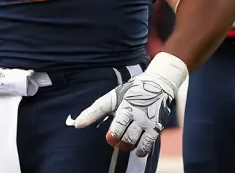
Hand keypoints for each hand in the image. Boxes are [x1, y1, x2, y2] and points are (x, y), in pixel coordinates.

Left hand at [68, 53, 186, 157]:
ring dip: (131, 146)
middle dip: (122, 141)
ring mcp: (149, 122)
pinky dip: (143, 148)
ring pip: (140, 140)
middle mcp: (139, 115)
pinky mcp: (158, 127)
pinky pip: (150, 142)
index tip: (110, 138)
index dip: (115, 132)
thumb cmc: (129, 93)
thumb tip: (77, 124)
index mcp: (126, 107)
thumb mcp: (111, 99)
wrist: (156, 85)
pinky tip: (137, 149)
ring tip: (125, 144)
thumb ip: (94, 112)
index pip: (120, 123)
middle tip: (115, 141)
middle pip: (130, 135)